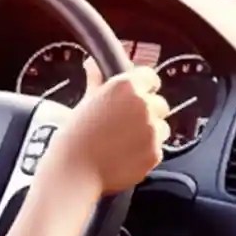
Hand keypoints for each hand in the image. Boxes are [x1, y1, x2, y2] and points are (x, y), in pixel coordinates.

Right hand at [40, 61, 169, 195]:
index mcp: (126, 86)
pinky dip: (146, 152)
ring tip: (124, 141)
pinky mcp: (155, 153)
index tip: (137, 95)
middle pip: (159, 103)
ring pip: (161, 127)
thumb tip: (93, 64)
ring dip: (149, 132)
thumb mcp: (85, 101)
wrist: (74, 170)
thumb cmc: (74, 136)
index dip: (144, 86)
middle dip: (148, 111)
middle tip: (125, 122)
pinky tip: (125, 155)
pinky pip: (157, 148)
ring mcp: (152, 130)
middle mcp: (143, 104)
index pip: (150, 77)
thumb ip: (97, 79)